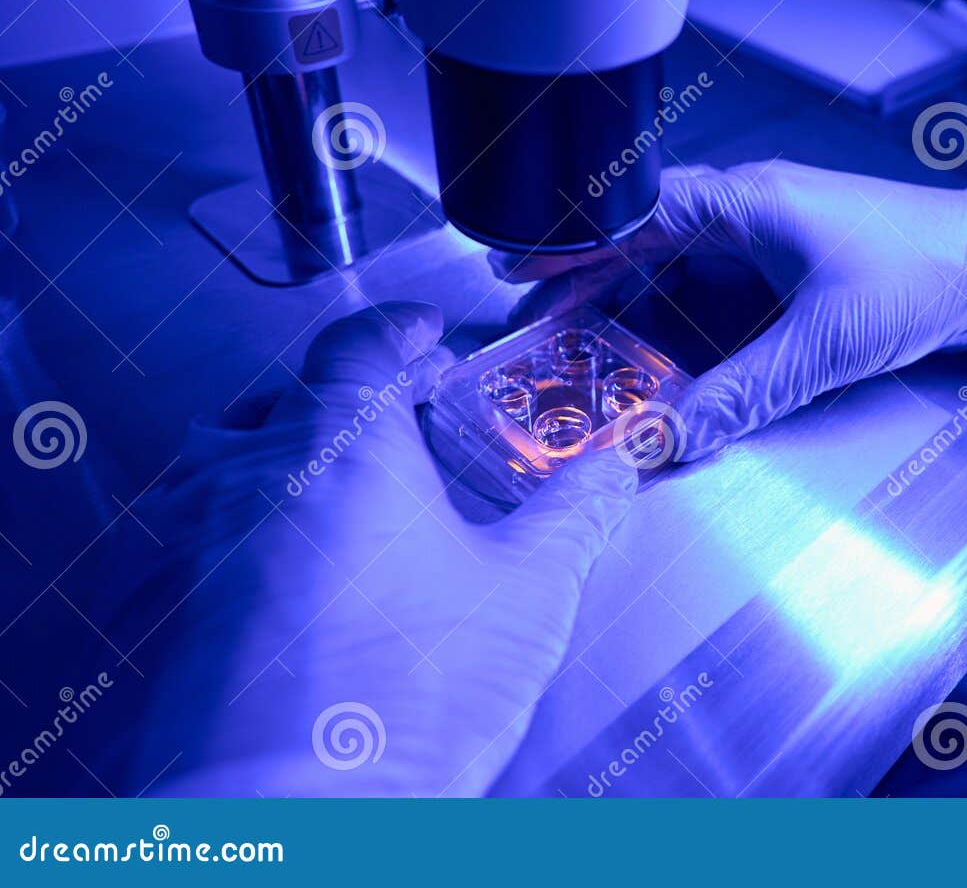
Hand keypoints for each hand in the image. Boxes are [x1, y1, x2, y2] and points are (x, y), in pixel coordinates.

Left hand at [116, 302, 635, 796]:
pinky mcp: (167, 609)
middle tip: (401, 411)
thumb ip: (576, 512)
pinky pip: (201, 529)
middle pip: (288, 392)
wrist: (290, 820)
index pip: (359, 342)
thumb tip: (616, 468)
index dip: (399, 329)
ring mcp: (195, 541)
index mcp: (340, 442)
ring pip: (227, 456)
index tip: (422, 332)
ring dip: (283, 447)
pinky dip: (247, 520)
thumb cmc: (396, 705)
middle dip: (348, 390)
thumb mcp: (528, 592)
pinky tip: (297, 568)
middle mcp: (251, 474)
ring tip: (341, 480)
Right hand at [495, 161, 966, 459]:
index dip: (569, 242)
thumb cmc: (922, 272)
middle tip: (536, 328)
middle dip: (588, 286)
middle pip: (643, 246)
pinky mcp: (793, 277)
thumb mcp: (823, 343)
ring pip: (678, 277)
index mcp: (746, 202)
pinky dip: (686, 334)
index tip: (516, 268)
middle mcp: (750, 215)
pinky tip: (666, 369)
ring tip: (586, 357)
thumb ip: (741, 394)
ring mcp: (771, 245)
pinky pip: (719, 302)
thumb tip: (668, 437)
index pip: (632, 211)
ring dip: (635, 314)